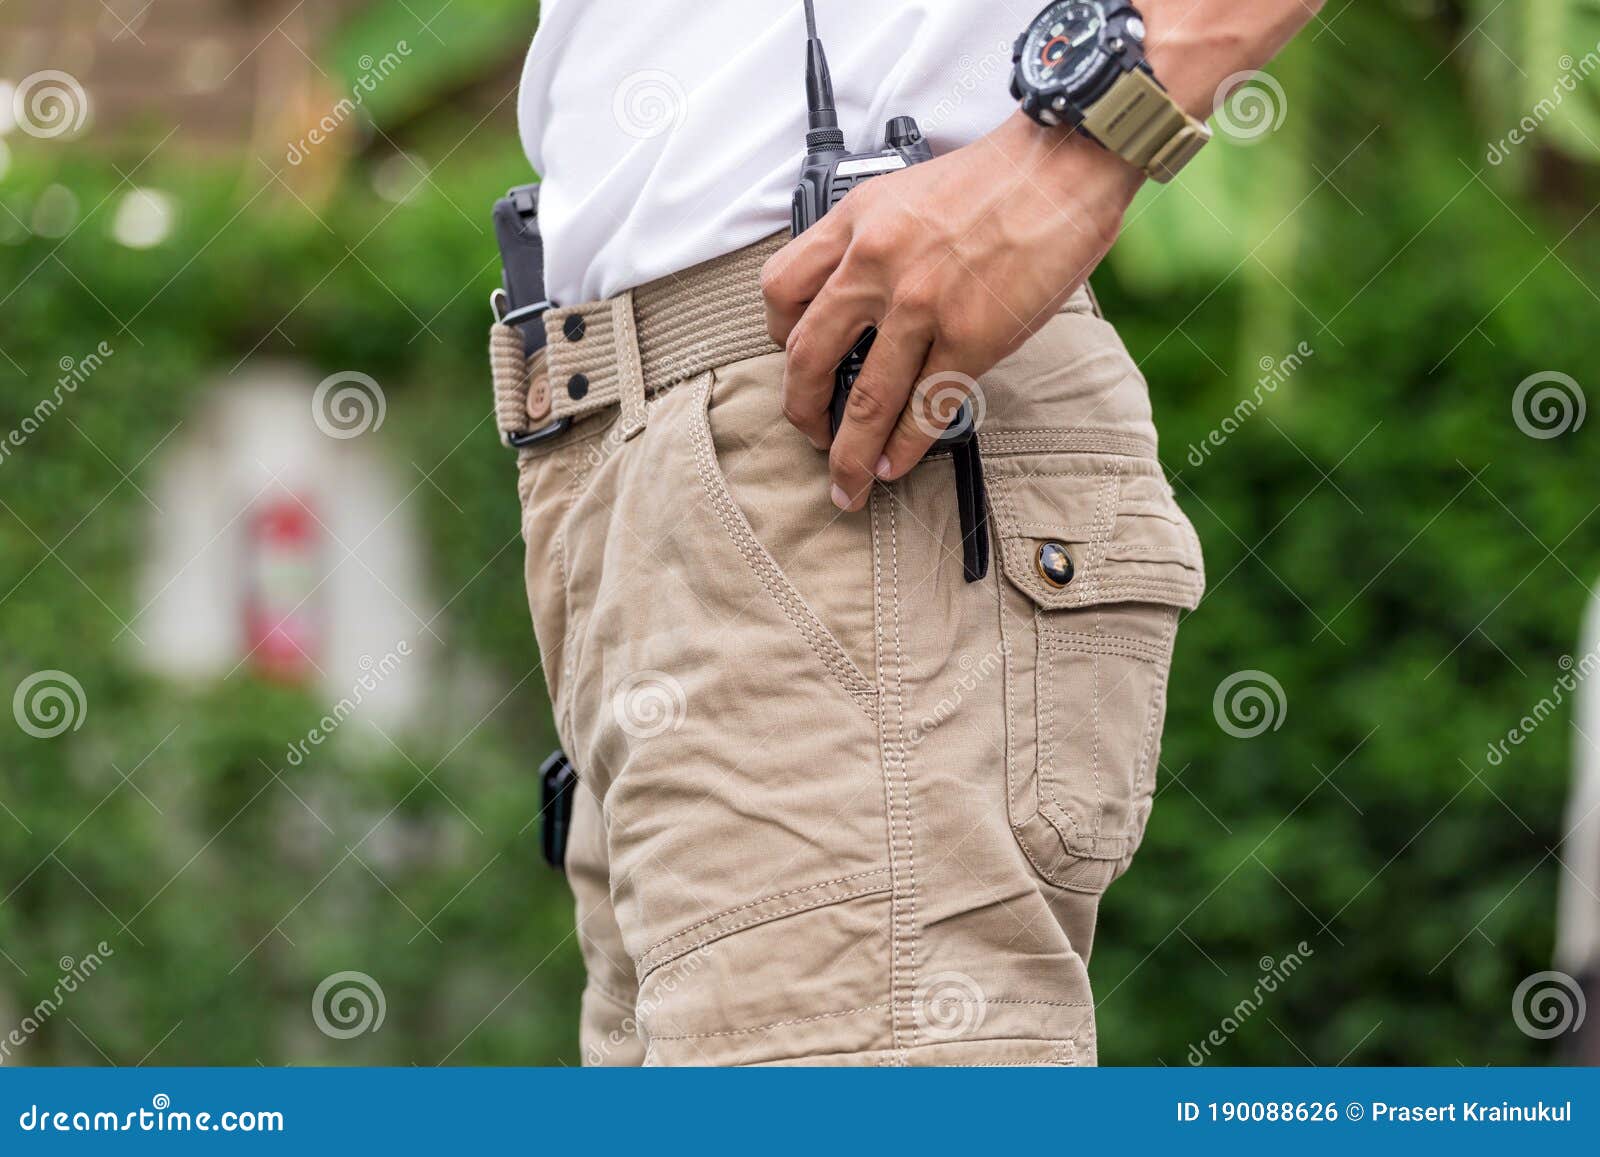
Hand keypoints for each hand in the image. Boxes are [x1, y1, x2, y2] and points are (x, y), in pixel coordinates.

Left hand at [761, 114, 1142, 510]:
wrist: (1063, 163)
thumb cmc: (996, 176)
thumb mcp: (904, 192)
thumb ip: (872, 244)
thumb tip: (861, 308)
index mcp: (853, 222)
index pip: (779, 289)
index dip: (776, 336)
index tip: (793, 360)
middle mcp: (874, 264)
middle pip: (805, 357)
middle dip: (801, 411)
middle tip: (809, 434)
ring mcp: (920, 305)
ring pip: (863, 400)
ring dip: (849, 453)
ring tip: (846, 482)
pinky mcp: (970, 337)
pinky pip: (924, 408)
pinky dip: (904, 447)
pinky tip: (896, 464)